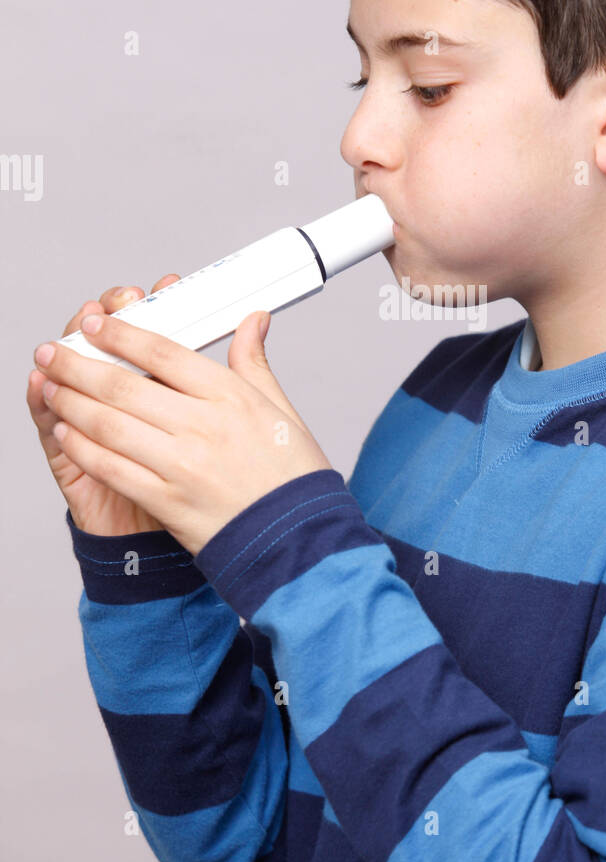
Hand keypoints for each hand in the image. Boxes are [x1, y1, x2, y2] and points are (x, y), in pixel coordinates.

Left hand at [31, 308, 332, 557]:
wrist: (299, 541)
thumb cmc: (293, 476)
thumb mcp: (281, 410)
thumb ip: (254, 363)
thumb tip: (252, 320)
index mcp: (231, 397)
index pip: (164, 352)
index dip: (121, 334)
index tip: (94, 323)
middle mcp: (203, 427)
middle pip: (124, 386)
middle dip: (78, 365)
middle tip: (52, 351)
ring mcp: (182, 466)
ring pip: (110, 425)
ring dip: (71, 403)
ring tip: (50, 387)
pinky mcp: (168, 501)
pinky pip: (113, 468)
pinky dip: (84, 448)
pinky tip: (68, 433)